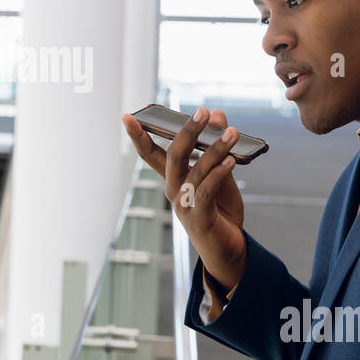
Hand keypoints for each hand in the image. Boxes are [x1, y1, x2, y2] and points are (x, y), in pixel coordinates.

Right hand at [121, 107, 246, 290]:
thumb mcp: (220, 172)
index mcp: (173, 177)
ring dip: (215, 149)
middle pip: (173, 155)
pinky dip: (219, 173)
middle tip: (201, 111)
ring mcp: (185, 204)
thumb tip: (216, 114)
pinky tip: (231, 160)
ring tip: (232, 133)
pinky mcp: (200, 218)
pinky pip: (207, 190)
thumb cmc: (219, 209)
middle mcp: (174, 189)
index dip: (138, 136)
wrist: (227, 248)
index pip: (150, 153)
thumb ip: (216, 145)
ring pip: (195, 170)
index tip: (127, 116)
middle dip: (187, 131)